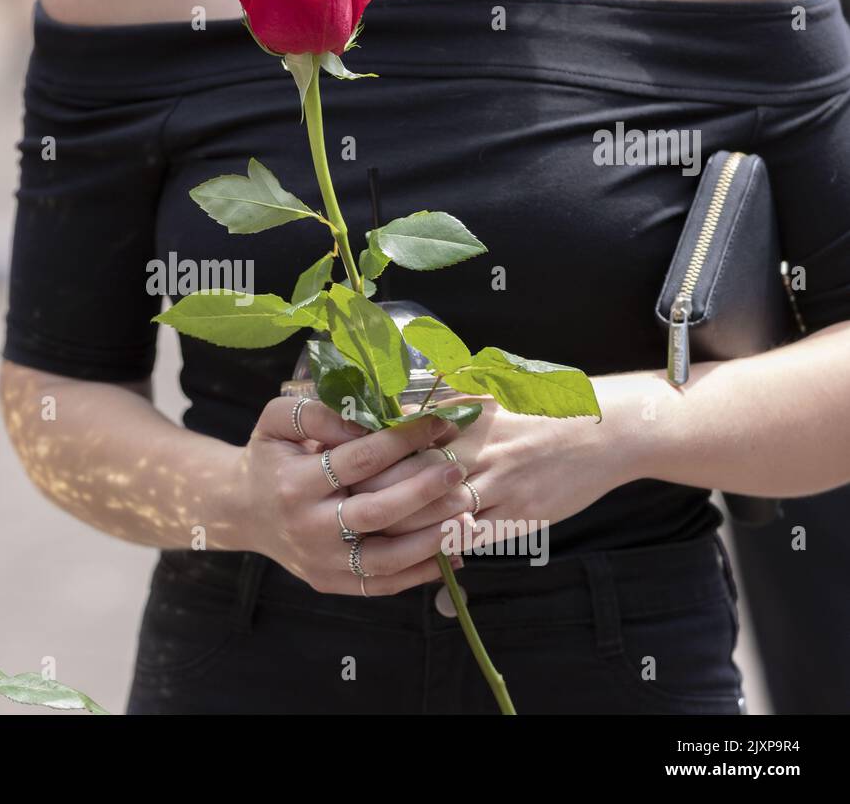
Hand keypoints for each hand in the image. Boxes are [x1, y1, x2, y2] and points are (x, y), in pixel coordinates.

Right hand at [228, 397, 474, 595]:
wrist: (243, 510)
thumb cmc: (270, 458)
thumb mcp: (276, 422)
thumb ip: (316, 413)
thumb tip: (365, 420)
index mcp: (295, 483)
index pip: (359, 459)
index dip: (402, 440)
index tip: (439, 423)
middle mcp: (307, 526)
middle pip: (376, 511)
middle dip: (424, 491)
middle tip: (459, 471)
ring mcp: (320, 560)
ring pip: (385, 558)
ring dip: (432, 540)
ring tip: (468, 518)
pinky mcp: (330, 582)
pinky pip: (381, 584)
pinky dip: (420, 573)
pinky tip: (451, 553)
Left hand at [364, 386, 626, 545]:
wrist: (606, 431)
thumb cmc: (543, 410)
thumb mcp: (491, 394)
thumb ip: (444, 405)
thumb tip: (396, 414)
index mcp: (465, 413)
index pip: (401, 435)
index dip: (368, 452)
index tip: (341, 462)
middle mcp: (478, 446)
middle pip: (408, 476)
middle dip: (372, 494)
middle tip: (343, 508)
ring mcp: (499, 482)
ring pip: (434, 512)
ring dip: (401, 528)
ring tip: (371, 536)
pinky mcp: (518, 512)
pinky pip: (470, 536)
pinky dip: (443, 547)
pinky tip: (422, 553)